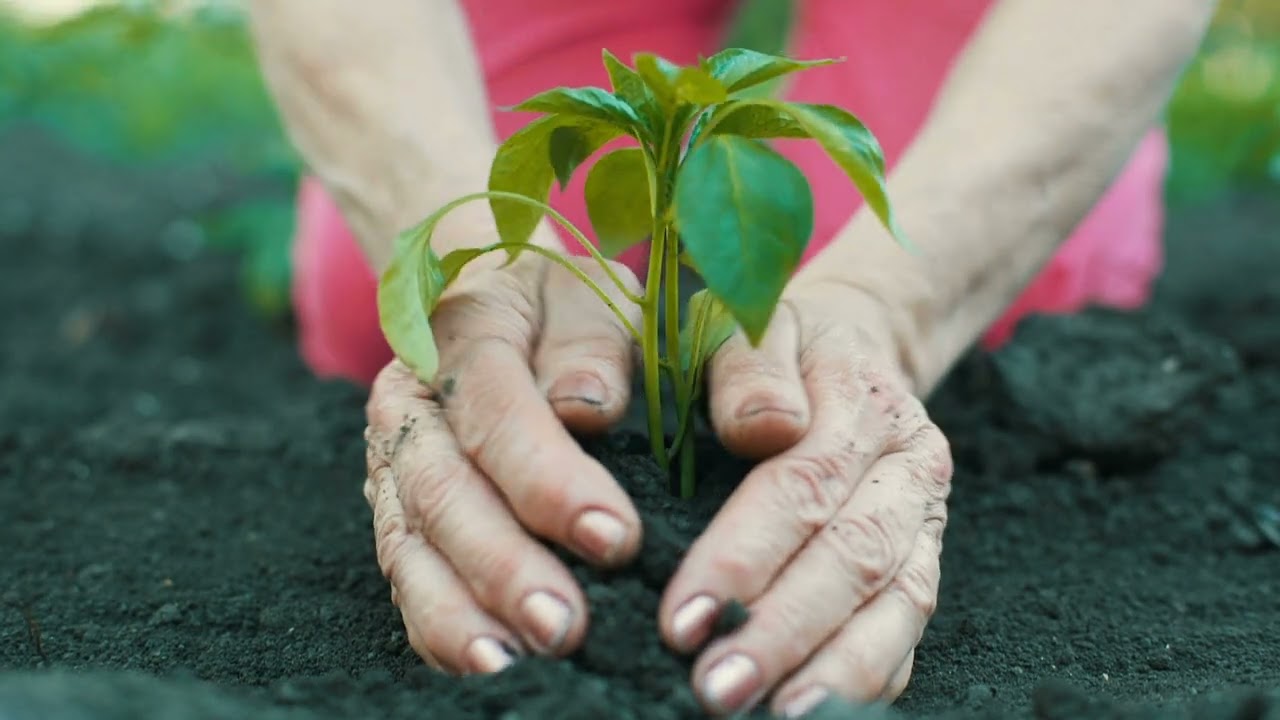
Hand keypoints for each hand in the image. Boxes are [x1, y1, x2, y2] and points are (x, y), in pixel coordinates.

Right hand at [363, 249, 643, 672]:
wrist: (494, 301)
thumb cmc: (565, 308)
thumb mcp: (594, 296)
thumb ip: (592, 343)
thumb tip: (589, 408)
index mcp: (461, 331)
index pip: (497, 410)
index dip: (550, 478)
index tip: (614, 537)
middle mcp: (409, 402)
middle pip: (443, 489)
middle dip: (503, 565)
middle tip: (565, 625)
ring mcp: (391, 463)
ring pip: (410, 545)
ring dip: (460, 612)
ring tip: (512, 664)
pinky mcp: (396, 512)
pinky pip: (404, 577)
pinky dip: (437, 628)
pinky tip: (483, 665)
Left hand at [658, 280, 952, 715]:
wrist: (852, 346)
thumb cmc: (773, 345)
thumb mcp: (749, 322)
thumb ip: (748, 364)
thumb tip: (759, 430)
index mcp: (863, 403)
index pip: (803, 486)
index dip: (744, 557)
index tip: (681, 618)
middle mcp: (909, 468)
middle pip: (853, 559)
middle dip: (781, 632)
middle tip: (714, 690)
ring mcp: (925, 523)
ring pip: (897, 607)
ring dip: (834, 672)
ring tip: (772, 719)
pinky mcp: (922, 565)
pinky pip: (909, 633)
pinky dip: (868, 679)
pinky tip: (811, 711)